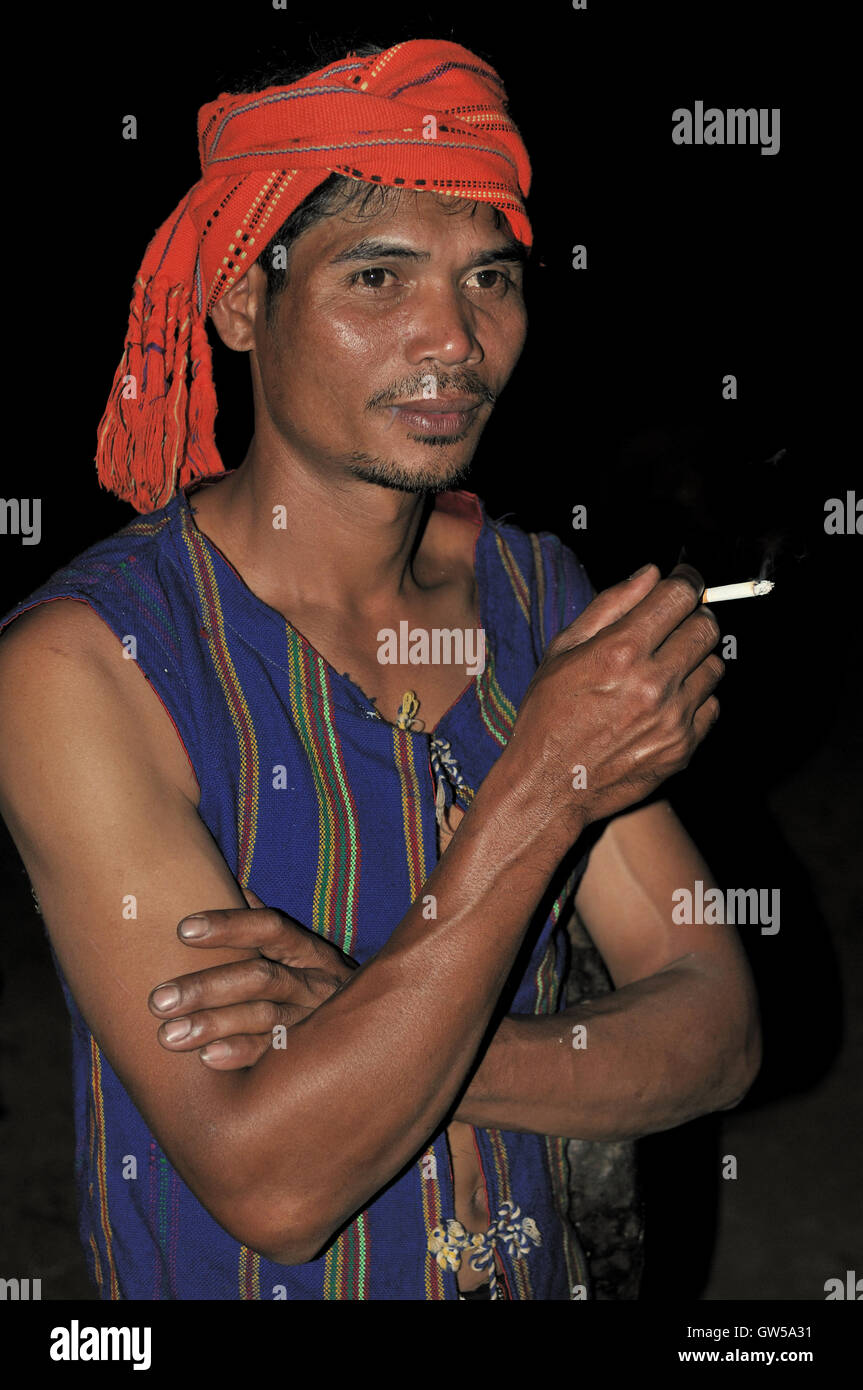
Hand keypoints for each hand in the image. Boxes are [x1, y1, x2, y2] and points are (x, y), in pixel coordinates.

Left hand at [148, 888, 357, 1068]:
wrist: (380, 1038)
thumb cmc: (315, 987)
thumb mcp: (299, 954)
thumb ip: (263, 925)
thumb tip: (232, 886)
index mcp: (308, 951)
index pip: (270, 927)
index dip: (229, 925)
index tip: (183, 929)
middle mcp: (317, 983)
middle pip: (261, 978)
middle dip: (206, 987)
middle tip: (158, 1000)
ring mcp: (317, 1022)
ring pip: (265, 1018)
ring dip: (215, 1024)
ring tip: (170, 1035)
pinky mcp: (313, 1059)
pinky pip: (276, 1056)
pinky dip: (242, 1055)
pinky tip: (208, 1059)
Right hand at [506, 563, 722, 833]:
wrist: (550, 786)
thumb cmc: (548, 715)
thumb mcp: (563, 651)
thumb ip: (610, 606)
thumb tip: (651, 575)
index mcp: (621, 651)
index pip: (679, 596)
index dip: (686, 580)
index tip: (683, 581)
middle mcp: (653, 683)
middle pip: (707, 626)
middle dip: (694, 616)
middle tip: (676, 623)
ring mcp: (673, 718)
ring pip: (715, 665)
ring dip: (696, 658)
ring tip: (668, 666)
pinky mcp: (684, 747)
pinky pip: (712, 705)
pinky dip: (696, 697)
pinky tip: (668, 700)